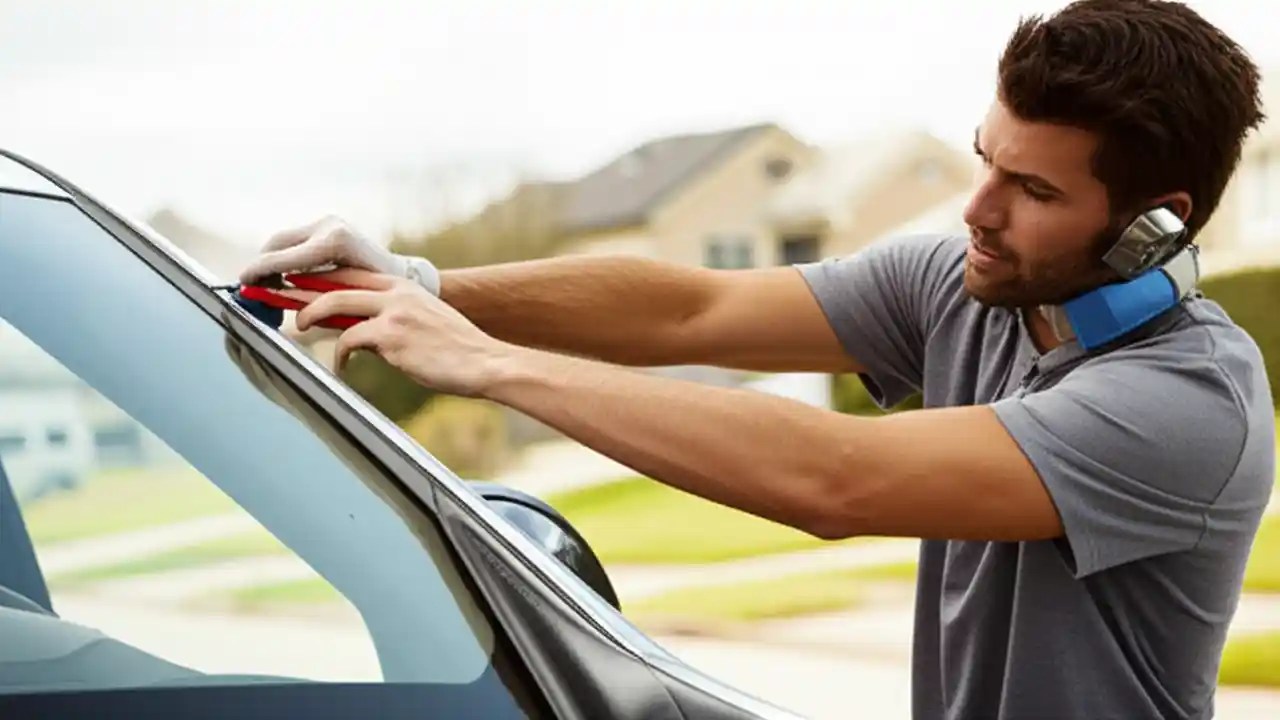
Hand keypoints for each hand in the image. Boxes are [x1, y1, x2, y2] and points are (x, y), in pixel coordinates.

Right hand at [239, 216, 440, 295]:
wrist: (403, 275)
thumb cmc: (377, 294)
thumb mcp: (341, 298)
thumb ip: (305, 296)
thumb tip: (272, 297)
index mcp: (334, 243)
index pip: (282, 257)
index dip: (258, 271)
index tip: (242, 283)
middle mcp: (329, 226)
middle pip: (277, 244)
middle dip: (261, 265)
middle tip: (253, 287)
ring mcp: (329, 222)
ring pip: (283, 240)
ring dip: (271, 261)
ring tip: (268, 284)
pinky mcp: (329, 224)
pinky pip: (296, 240)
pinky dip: (284, 256)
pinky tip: (283, 275)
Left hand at [293, 269, 510, 396]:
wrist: (484, 362)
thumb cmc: (457, 350)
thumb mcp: (426, 322)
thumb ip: (396, 317)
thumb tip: (365, 331)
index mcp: (405, 286)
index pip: (354, 272)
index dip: (323, 276)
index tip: (299, 279)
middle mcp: (397, 292)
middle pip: (337, 281)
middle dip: (304, 286)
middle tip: (280, 293)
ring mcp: (394, 312)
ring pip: (335, 303)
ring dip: (309, 314)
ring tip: (298, 327)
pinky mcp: (391, 336)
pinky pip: (349, 340)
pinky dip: (339, 356)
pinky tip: (342, 368)